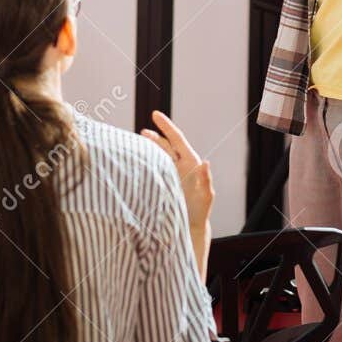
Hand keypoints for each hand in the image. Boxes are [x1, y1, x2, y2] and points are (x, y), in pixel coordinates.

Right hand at [141, 110, 212, 232]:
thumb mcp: (205, 196)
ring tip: (135, 143)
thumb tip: (206, 162)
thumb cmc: (200, 212)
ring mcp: (169, 172)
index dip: (166, 126)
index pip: (177, 140)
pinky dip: (144, 160)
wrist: (189, 227)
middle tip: (143, 132)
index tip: (155, 114)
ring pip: (157, 154)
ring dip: (148, 147)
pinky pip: (151, 166)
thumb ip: (205, 179)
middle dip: (154, 136)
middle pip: (165, 144)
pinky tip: (135, 158)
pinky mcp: (161, 181)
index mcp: (191, 163)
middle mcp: (180, 165)